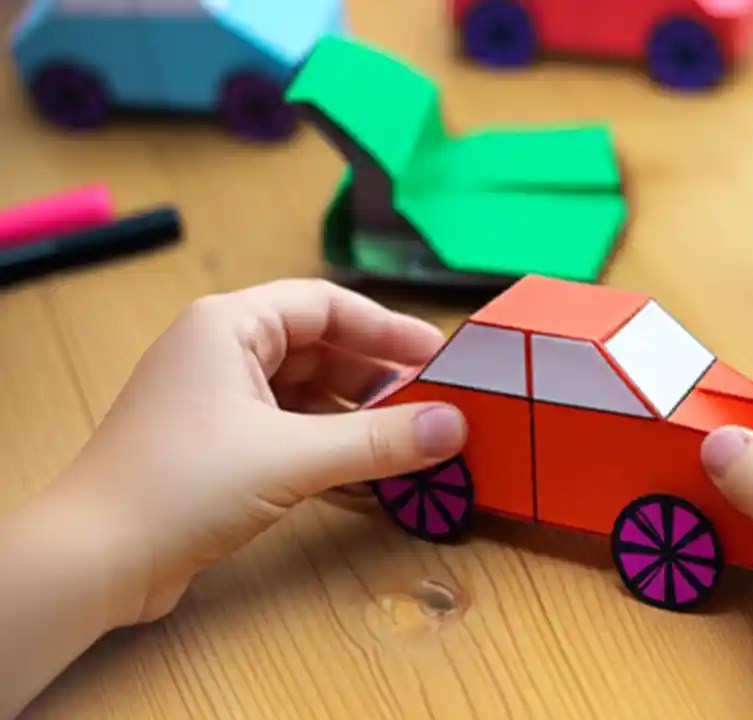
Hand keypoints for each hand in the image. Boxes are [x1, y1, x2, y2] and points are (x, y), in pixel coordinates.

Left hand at [61, 280, 466, 626]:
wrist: (95, 560)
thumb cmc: (179, 486)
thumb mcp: (292, 457)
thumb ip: (379, 441)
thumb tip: (455, 426)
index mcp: (229, 326)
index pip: (326, 305)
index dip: (386, 328)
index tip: (438, 356)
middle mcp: (220, 353)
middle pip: (320, 350)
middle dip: (378, 380)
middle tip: (433, 405)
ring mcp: (216, 402)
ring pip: (308, 395)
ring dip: (357, 419)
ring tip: (410, 444)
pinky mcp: (217, 448)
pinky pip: (290, 432)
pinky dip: (329, 448)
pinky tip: (368, 476)